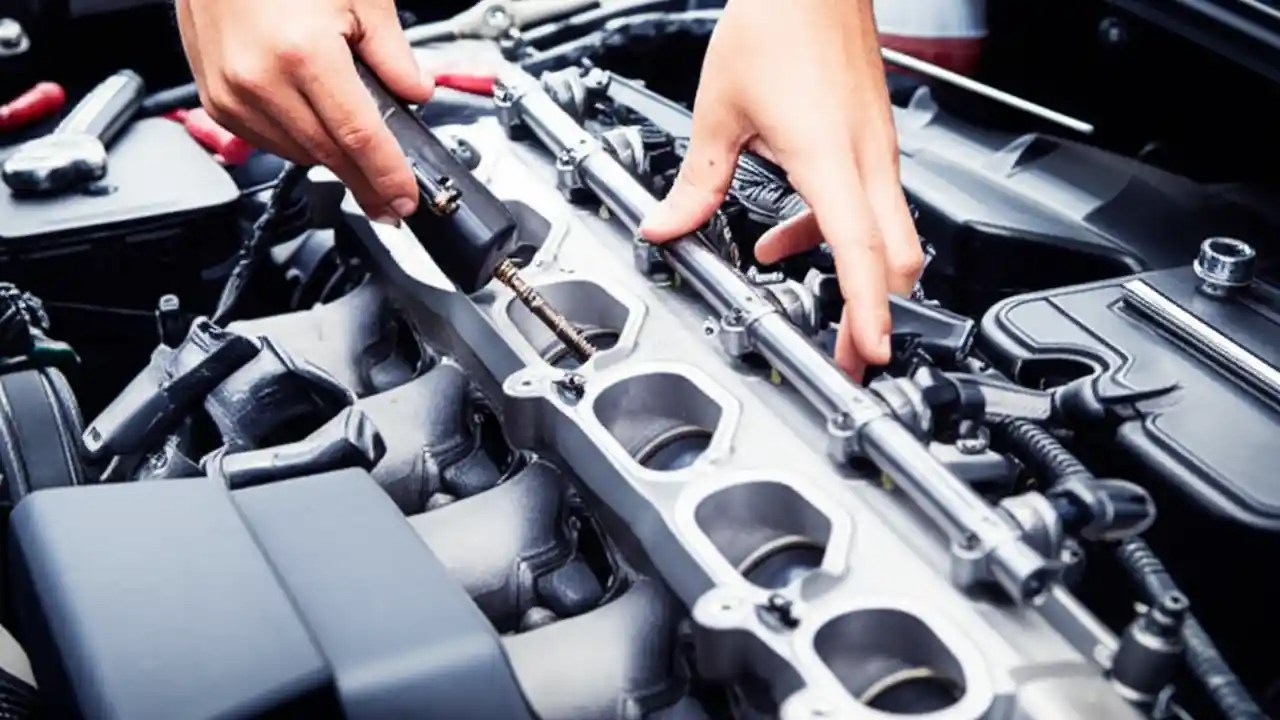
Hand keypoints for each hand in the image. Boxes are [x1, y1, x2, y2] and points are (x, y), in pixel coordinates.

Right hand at [175, 0, 432, 221]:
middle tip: (391, 196)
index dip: (388, 177)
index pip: (360, 138)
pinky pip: (267, 141)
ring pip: (298, 154)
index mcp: (304, 54)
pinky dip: (297, 141)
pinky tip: (314, 125)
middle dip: (366, 181)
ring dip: (332, 159)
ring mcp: (232, 93)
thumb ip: (393, 52)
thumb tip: (416, 93)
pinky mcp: (216, 98)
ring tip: (357, 149)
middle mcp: (261, 79)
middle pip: (329, 156)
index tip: (405, 201)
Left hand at [638, 0, 921, 378]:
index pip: (858, 250)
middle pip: (896, 257)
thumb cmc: (777, 23)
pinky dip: (837, 232)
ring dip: (851, 271)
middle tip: (851, 353)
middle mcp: (867, 158)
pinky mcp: (872, 140)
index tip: (867, 353)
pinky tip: (788, 233)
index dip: (865, 310)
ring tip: (806, 293)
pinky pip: (869, 204)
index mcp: (831, 157)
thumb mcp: (718, 113)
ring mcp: (877, 150)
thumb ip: (696, 182)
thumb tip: (666, 226)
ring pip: (886, 233)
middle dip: (876, 311)